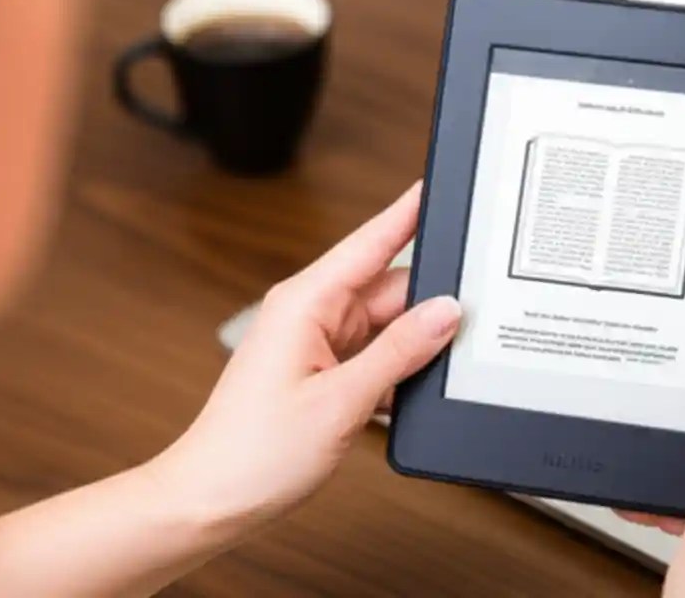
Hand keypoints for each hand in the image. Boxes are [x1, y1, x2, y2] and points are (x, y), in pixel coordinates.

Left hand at [148, 182, 459, 532]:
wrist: (210, 500)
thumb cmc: (253, 453)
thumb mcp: (342, 400)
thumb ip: (400, 352)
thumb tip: (445, 312)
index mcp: (305, 302)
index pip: (370, 241)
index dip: (408, 212)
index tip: (441, 184)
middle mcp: (310, 313)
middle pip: (389, 288)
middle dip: (429, 302)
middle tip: (474, 317)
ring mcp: (315, 342)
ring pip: (387, 325)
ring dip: (413, 345)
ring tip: (437, 366)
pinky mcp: (320, 370)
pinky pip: (374, 354)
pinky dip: (396, 370)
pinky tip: (407, 394)